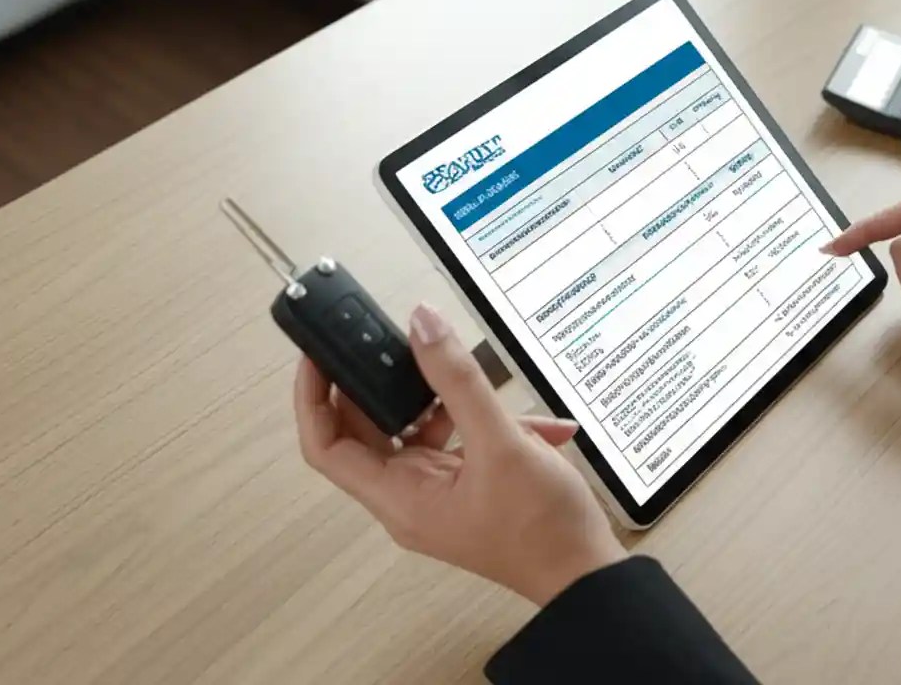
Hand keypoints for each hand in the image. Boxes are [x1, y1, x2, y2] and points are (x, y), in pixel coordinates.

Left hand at [294, 303, 625, 604]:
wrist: (587, 576)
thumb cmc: (543, 530)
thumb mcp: (501, 443)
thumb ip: (458, 381)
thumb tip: (421, 324)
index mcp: (400, 499)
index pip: (327, 446)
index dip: (313, 397)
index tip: (317, 352)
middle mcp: (410, 499)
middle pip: (368, 431)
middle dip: (378, 383)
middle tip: (387, 338)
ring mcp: (438, 493)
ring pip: (417, 430)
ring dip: (442, 398)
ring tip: (465, 368)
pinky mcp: (467, 487)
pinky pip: (458, 440)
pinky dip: (485, 420)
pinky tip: (535, 421)